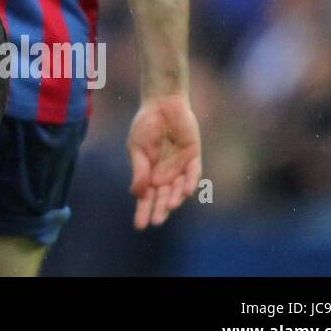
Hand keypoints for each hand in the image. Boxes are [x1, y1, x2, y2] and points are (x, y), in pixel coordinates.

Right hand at [127, 93, 201, 229]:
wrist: (162, 104)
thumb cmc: (146, 125)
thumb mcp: (137, 149)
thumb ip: (139, 171)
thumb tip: (136, 194)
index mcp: (149, 173)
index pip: (146, 197)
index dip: (143, 211)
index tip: (139, 226)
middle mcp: (165, 174)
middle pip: (163, 198)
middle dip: (159, 210)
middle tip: (155, 221)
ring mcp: (180, 167)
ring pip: (178, 190)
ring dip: (174, 199)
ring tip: (169, 206)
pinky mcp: (194, 158)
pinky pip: (193, 174)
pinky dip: (189, 183)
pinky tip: (184, 190)